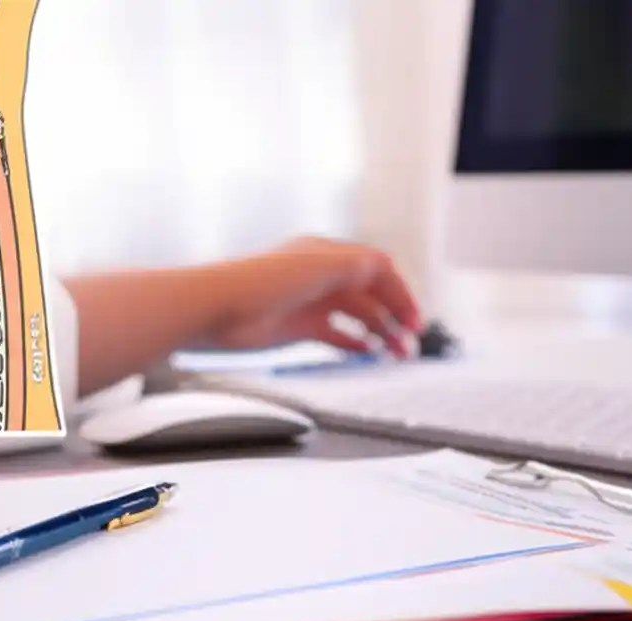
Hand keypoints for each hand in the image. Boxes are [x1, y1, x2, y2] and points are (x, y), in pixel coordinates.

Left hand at [208, 237, 422, 357]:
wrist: (217, 308)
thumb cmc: (259, 282)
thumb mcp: (317, 266)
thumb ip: (354, 266)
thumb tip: (383, 268)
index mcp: (328, 254)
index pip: (378, 269)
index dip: (400, 293)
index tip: (414, 319)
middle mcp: (321, 276)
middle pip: (370, 294)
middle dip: (394, 316)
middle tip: (410, 342)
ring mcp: (310, 302)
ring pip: (356, 316)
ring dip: (379, 332)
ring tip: (395, 354)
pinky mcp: (298, 327)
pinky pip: (335, 334)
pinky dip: (354, 343)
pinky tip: (367, 354)